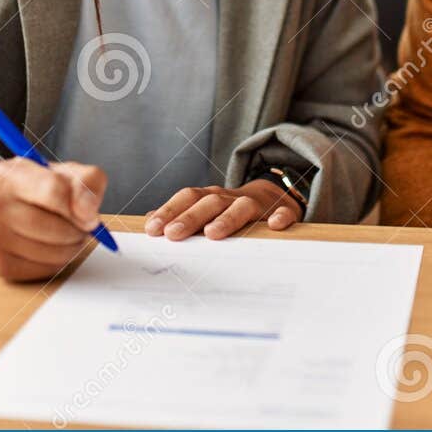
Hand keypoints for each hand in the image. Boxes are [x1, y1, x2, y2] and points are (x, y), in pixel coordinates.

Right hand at [0, 158, 106, 280]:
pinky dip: (57, 262)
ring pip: (50, 252)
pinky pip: (43, 270)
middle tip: (80, 226)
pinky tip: (52, 247)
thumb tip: (88, 213)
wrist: (7, 206)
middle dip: (76, 230)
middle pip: (53, 227)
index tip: (91, 216)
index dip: (81, 205)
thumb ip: (87, 183)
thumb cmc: (41, 189)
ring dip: (70, 248)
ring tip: (67, 235)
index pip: (54, 190)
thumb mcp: (67, 173)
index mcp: (7, 174)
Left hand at [145, 180, 301, 240]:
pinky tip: (273, 226)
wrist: (273, 197)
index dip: (170, 210)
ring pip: (241, 207)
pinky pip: (281, 212)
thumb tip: (149, 219)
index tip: (152, 229)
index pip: (187, 198)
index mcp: (211, 197)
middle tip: (174, 234)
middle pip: (210, 202)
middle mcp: (231, 198)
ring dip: (227, 218)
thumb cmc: (232, 210)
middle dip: (190, 217)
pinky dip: (278, 217)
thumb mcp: (207, 209)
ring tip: (212, 234)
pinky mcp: (280, 211)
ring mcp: (257, 204)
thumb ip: (180, 215)